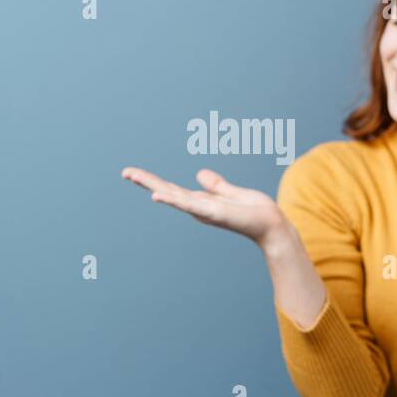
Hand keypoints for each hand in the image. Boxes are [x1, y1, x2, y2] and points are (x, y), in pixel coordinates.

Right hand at [121, 166, 286, 245]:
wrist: (271, 225)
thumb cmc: (255, 211)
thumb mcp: (232, 192)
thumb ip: (216, 185)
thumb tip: (199, 174)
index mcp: (201, 202)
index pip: (173, 189)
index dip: (154, 181)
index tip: (135, 173)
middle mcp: (198, 207)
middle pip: (167, 191)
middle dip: (146, 181)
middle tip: (124, 171)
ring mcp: (203, 211)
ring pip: (172, 196)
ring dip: (152, 185)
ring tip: (133, 176)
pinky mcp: (212, 212)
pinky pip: (188, 204)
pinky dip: (172, 200)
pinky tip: (156, 195)